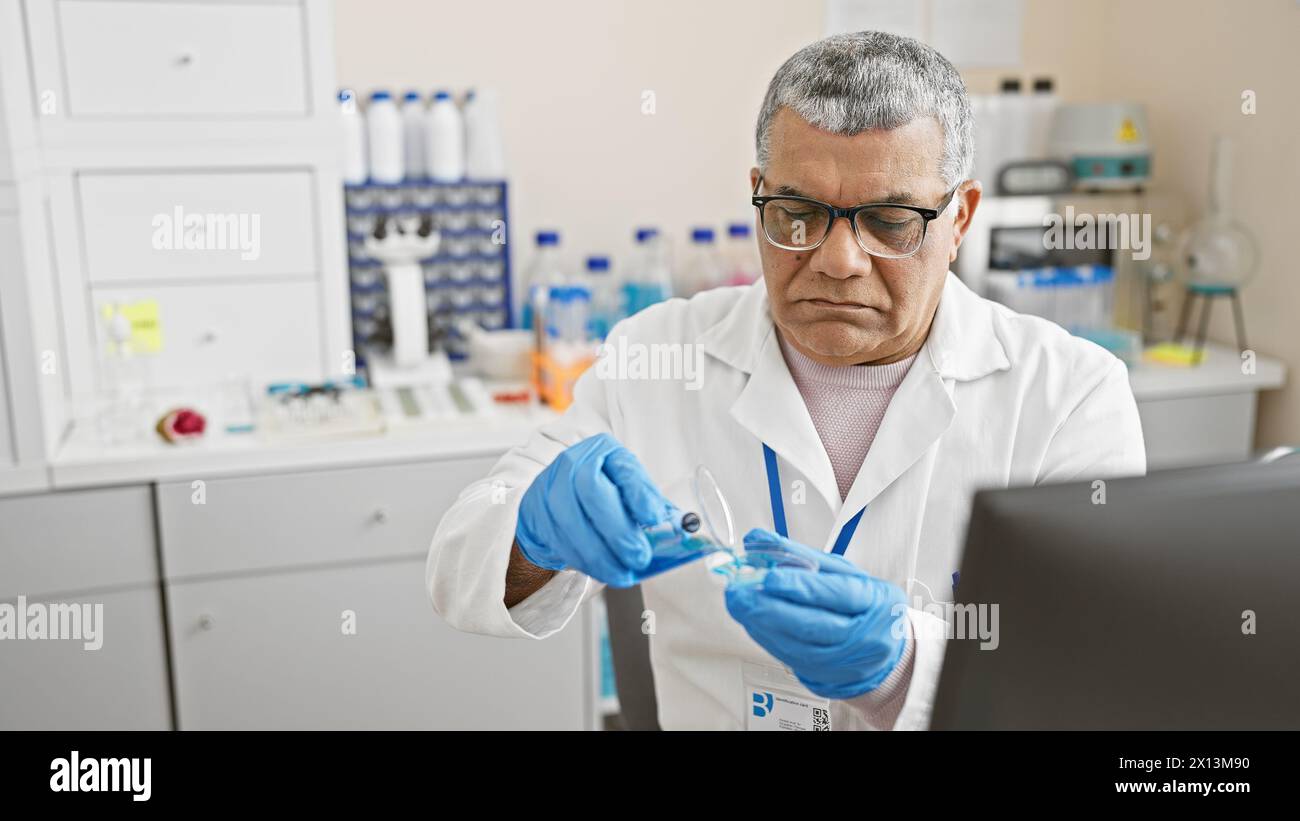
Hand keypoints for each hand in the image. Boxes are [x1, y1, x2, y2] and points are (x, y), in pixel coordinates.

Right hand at [515, 433, 670, 586]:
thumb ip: (649, 506)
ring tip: (622, 573)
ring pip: (572, 521)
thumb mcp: (625, 490)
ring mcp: (551, 485)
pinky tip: (601, 571)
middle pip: (592, 491)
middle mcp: (575, 462)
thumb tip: (684, 530)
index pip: (623, 468)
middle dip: (618, 529)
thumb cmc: (599, 495)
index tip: (656, 519)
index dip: (640, 494)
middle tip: (639, 556)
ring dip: (600, 554)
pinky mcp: (536, 511)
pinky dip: (583, 560)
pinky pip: (560, 539)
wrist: (550, 501)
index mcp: (605, 451)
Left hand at [725, 528, 907, 698]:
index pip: (837, 593)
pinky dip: (764, 637)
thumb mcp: (843, 573)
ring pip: (795, 645)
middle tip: (739, 592)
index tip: (770, 577)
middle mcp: (862, 635)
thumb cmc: (863, 605)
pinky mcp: (822, 675)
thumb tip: (759, 540)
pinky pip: (787, 656)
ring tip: (739, 604)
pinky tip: (751, 621)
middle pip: (811, 625)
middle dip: (769, 608)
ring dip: (759, 623)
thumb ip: (801, 555)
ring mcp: (841, 660)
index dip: (801, 587)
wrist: (883, 653)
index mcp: (874, 600)